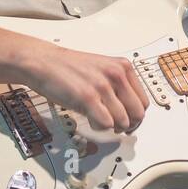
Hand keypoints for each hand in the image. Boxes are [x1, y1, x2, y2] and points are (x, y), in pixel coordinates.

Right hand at [22, 43, 150, 133]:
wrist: (43, 62)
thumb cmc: (68, 67)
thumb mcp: (102, 69)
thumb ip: (118, 85)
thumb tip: (130, 110)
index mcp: (123, 67)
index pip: (143, 102)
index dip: (135, 116)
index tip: (128, 120)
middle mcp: (116, 75)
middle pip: (137, 114)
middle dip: (127, 125)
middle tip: (116, 126)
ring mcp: (102, 86)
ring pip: (122, 121)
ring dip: (111, 126)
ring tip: (99, 118)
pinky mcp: (88, 97)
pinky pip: (106, 124)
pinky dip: (99, 126)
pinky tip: (90, 118)